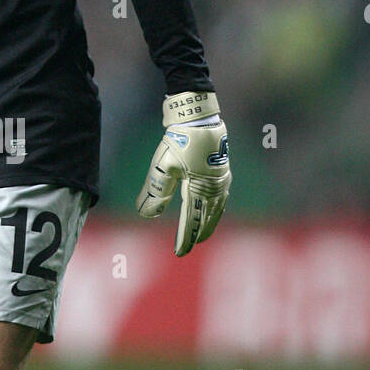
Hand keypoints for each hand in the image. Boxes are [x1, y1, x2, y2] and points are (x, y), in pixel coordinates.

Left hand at [136, 90, 229, 256]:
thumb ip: (155, 192)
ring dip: (209, 223)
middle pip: (207, 218)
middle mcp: (215, 187)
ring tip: (202, 233)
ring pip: (217, 209)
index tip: (179, 252)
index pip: (191, 219)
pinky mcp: (223, 171)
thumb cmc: (179, 140)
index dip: (185, 237)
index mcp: (199, 188)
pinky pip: (222, 198)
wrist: (198, 116)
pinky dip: (216, 209)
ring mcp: (222, 180)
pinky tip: (213, 210)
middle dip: (197, 232)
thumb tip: (146, 215)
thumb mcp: (162, 167)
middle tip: (189, 246)